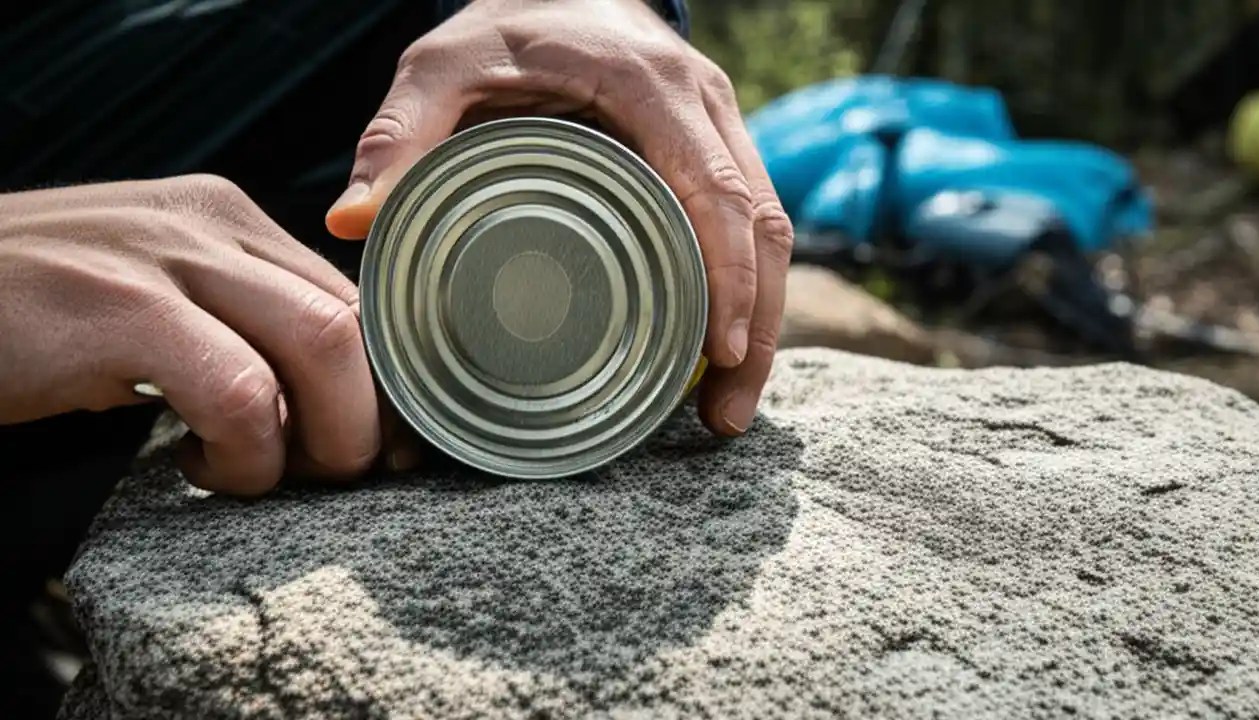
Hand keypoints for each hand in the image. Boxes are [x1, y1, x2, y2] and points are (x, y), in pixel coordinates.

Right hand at [0, 175, 382, 494]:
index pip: (351, 298)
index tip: (384, 447)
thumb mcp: (150, 294)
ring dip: (316, 440)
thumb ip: (238, 319)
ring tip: (252, 473)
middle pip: (353, 322)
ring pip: (321, 348)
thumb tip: (336, 392)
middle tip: (326, 474)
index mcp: (227, 218)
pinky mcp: (115, 313)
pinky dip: (242, 454)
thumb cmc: (36, 313)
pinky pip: (239, 393)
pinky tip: (190, 467)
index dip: (384, 385)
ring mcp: (162, 261)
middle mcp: (209, 224)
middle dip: (366, 419)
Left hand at [326, 0, 794, 436]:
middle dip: (757, 327)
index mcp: (654, 88)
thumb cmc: (506, 27)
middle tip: (723, 419)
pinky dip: (745, 294)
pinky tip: (716, 357)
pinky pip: (754, 225)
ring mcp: (723, 128)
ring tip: (724, 410)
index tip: (716, 353)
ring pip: (774, 231)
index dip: (729, 276)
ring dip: (761, 322)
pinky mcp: (720, 150)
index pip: (717, 190)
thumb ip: (401, 132)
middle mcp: (708, 106)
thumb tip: (350, 220)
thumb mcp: (444, 64)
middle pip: (767, 225)